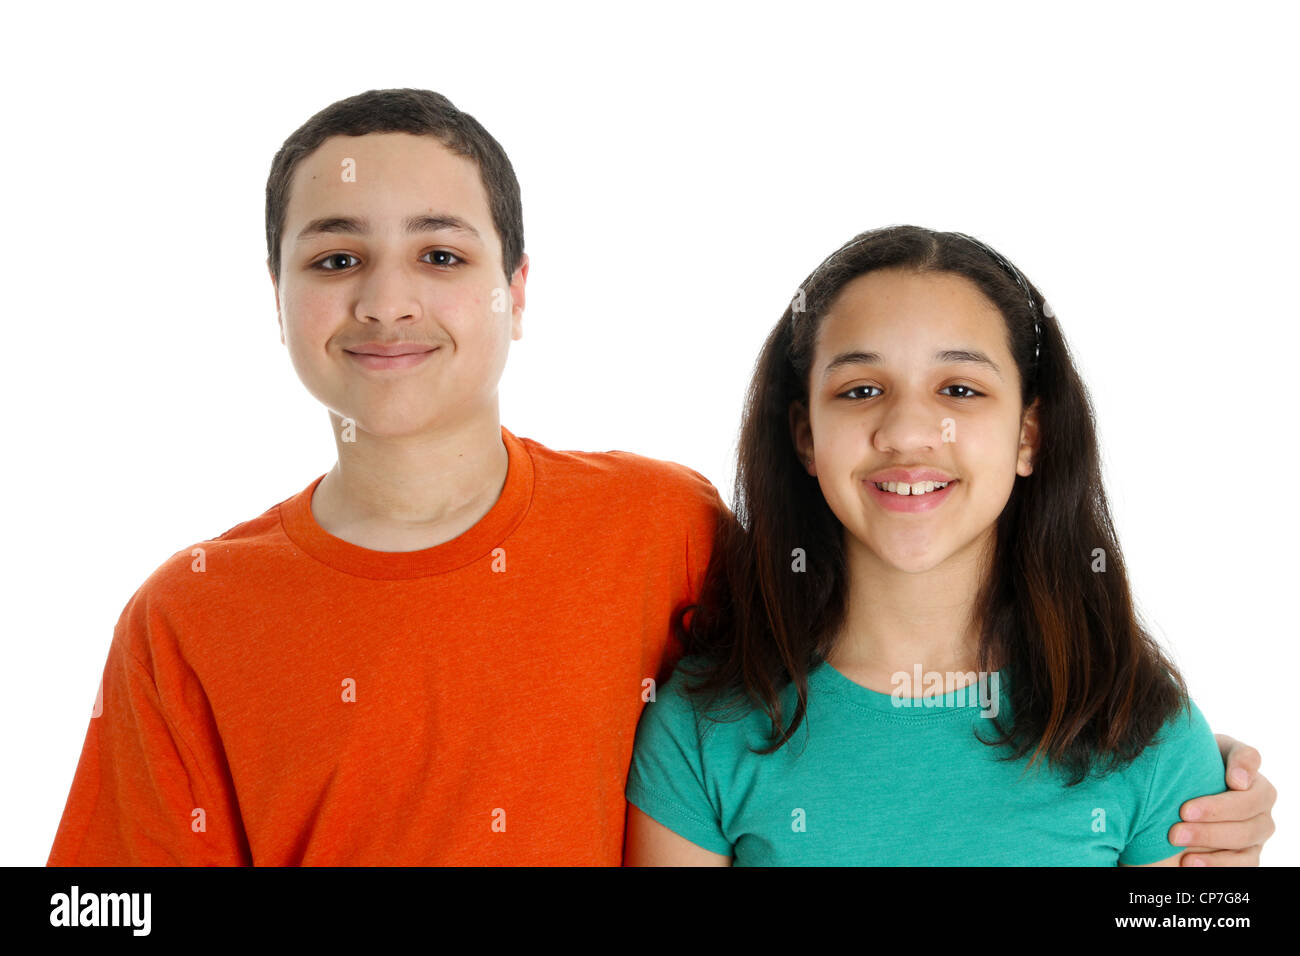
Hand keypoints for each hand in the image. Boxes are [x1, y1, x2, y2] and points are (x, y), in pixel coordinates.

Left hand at [1171, 734, 1275, 865]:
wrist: (1174, 796)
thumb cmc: (1185, 770)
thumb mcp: (1193, 752)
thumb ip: (1214, 752)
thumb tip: (1239, 781)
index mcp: (1247, 769)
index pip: (1250, 761)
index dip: (1243, 769)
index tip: (1230, 780)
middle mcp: (1260, 802)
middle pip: (1249, 807)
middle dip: (1215, 811)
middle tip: (1181, 814)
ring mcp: (1257, 830)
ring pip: (1245, 837)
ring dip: (1210, 837)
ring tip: (1176, 838)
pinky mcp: (1248, 854)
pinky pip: (1242, 863)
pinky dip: (1217, 863)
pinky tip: (1189, 862)